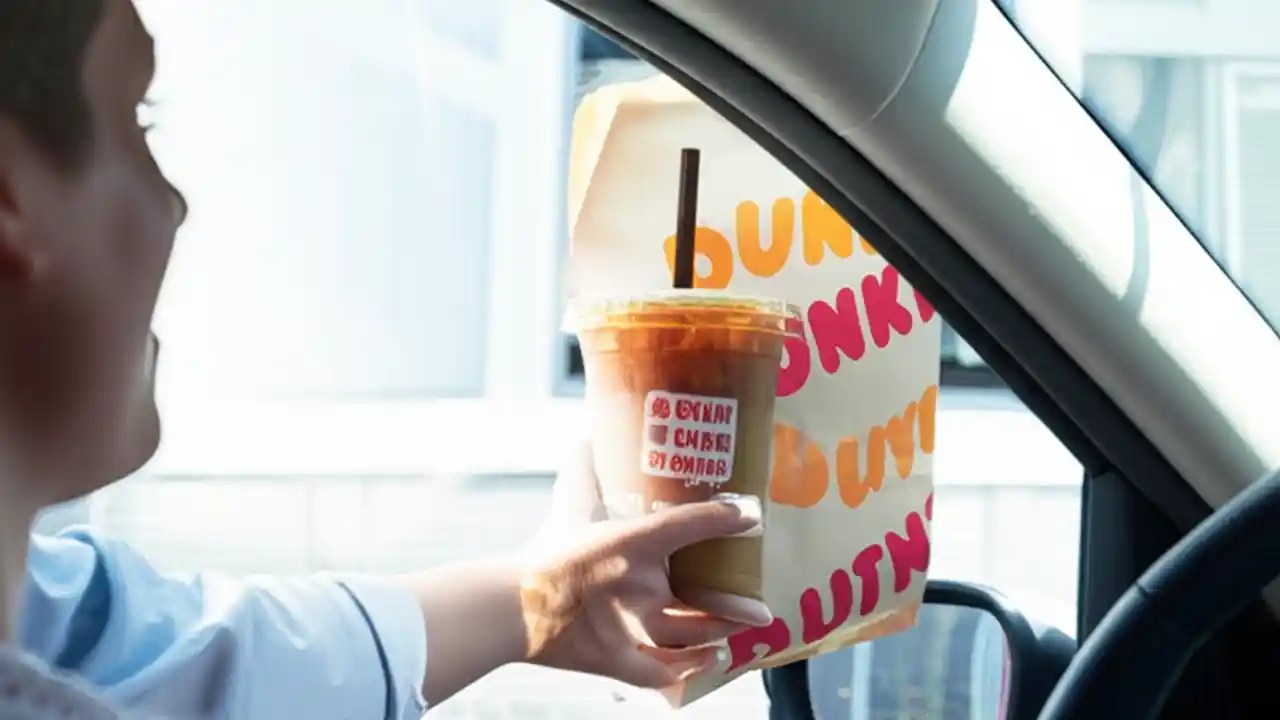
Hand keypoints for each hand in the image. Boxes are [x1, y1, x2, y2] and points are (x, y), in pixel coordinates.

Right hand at [518, 441, 772, 687]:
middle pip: (703, 599)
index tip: (752, 514)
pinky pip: (663, 671)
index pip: (689, 523)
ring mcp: (629, 627)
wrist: (507, 607)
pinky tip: (709, 660)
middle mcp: (637, 587)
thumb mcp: (568, 506)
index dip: (727, 518)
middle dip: (738, 604)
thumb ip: (583, 474)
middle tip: (762, 606)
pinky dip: (688, 669)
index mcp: (628, 542)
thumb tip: (586, 435)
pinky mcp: (617, 659)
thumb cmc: (542, 552)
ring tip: (738, 630)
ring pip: (690, 636)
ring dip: (719, 634)